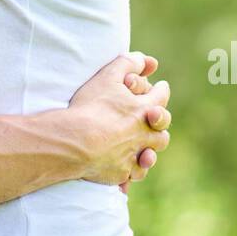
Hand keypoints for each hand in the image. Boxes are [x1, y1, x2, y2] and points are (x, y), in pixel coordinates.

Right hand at [70, 52, 171, 190]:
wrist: (74, 142)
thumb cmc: (90, 107)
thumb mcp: (108, 76)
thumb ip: (128, 63)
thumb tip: (146, 60)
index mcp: (144, 110)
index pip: (161, 97)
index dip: (161, 90)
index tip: (162, 86)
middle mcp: (144, 134)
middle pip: (161, 131)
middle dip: (159, 125)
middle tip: (154, 120)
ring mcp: (133, 156)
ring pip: (150, 156)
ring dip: (149, 151)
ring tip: (146, 150)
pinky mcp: (121, 173)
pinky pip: (131, 175)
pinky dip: (131, 171)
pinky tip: (127, 171)